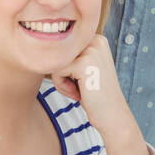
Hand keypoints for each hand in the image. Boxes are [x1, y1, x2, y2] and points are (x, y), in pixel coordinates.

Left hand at [49, 35, 141, 151]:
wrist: (113, 115)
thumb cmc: (95, 94)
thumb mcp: (86, 68)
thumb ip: (71, 54)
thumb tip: (41, 45)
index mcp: (97, 38)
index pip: (63, 46)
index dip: (66, 66)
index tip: (81, 79)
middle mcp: (95, 40)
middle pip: (58, 52)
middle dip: (62, 72)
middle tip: (79, 86)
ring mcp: (91, 51)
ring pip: (55, 61)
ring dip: (62, 80)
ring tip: (79, 90)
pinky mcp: (83, 64)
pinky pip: (56, 71)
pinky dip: (62, 86)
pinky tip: (78, 94)